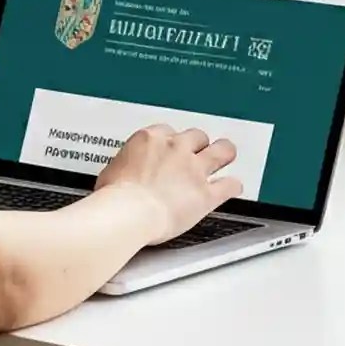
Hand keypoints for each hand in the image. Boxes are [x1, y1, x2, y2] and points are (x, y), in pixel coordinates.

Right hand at [95, 125, 241, 245]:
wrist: (127, 213)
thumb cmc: (114, 197)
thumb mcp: (110, 172)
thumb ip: (125, 168)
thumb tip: (122, 175)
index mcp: (150, 139)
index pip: (168, 132)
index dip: (171, 142)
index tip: (169, 151)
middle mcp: (176, 149)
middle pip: (197, 136)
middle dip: (198, 144)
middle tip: (198, 152)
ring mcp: (194, 170)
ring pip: (221, 151)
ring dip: (224, 153)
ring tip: (226, 155)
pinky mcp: (206, 194)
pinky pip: (229, 185)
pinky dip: (233, 186)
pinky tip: (233, 187)